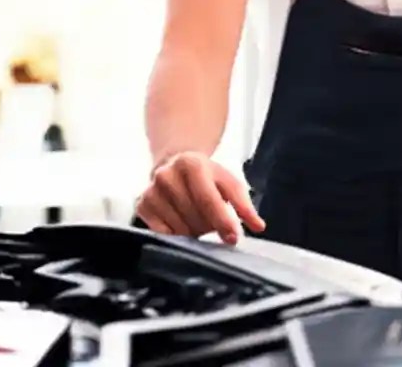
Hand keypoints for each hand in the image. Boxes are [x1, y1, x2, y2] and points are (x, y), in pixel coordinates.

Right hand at [136, 152, 265, 243]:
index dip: (222, 221)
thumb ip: (243, 204)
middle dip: (209, 227)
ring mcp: (152, 190)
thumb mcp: (228, 182)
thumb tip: (258, 225)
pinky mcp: (142, 204)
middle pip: (194, 217)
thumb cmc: (206, 177)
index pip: (207, 199)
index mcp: (191, 164)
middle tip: (213, 223)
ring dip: (194, 232)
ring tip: (196, 219)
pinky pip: (163, 233)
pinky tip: (181, 223)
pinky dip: (176, 235)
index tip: (233, 238)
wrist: (175, 164)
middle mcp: (167, 175)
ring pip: (179, 228)